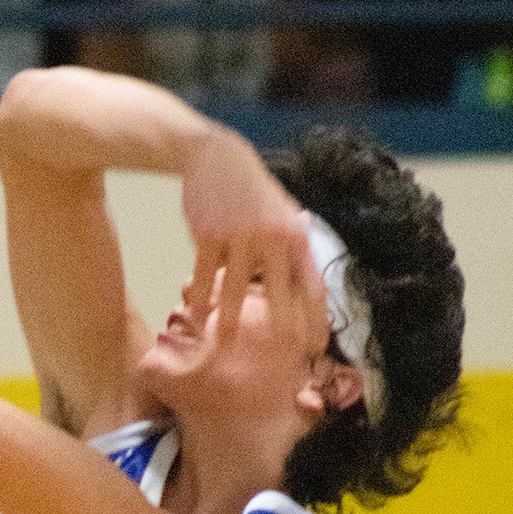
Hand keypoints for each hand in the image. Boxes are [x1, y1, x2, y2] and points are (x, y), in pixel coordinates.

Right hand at [181, 127, 327, 353]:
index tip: (316, 344)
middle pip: (278, 290)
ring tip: (226, 344)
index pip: (311, 283)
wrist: (215, 156)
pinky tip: (196, 316)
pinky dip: (199, 296)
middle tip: (282, 356)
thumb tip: (306, 279)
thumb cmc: (252, 189)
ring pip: (233, 286)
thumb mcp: (282, 210)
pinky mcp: (207, 233)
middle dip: (282, 326)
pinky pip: (203, 273)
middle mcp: (270, 236)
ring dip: (229, 318)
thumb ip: (294, 244)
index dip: (315, 316)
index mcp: (294, 234)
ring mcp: (237, 235)